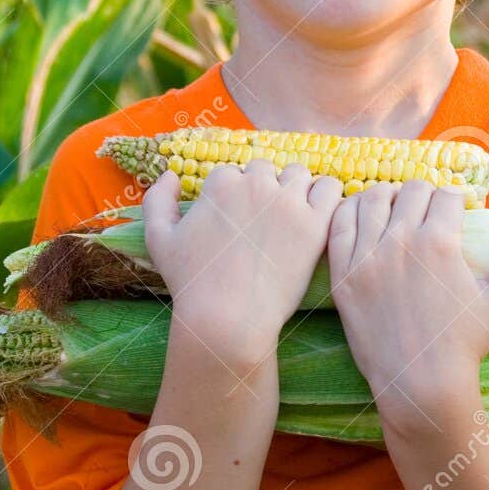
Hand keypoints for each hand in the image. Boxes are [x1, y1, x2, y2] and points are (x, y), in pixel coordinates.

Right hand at [141, 160, 343, 360]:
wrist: (228, 318)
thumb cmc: (191, 282)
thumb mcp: (158, 240)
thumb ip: (156, 201)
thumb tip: (169, 174)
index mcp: (222, 183)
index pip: (234, 173)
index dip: (235, 196)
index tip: (237, 222)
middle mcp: (256, 184)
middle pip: (267, 171)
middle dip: (265, 191)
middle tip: (264, 224)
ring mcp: (288, 202)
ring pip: (300, 175)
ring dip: (296, 190)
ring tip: (291, 219)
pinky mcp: (315, 223)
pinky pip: (331, 190)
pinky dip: (327, 197)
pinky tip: (318, 217)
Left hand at [326, 181, 488, 421]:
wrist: (420, 384)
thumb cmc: (465, 345)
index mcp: (440, 243)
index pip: (446, 195)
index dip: (456, 200)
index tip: (456, 212)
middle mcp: (400, 242)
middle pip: (411, 190)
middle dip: (425, 196)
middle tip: (428, 212)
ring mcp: (366, 257)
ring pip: (372, 198)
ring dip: (388, 196)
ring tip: (396, 210)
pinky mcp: (342, 274)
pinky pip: (339, 224)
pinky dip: (351, 211)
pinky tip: (363, 218)